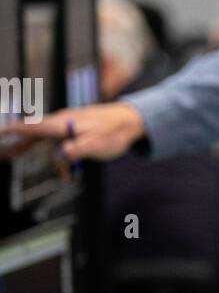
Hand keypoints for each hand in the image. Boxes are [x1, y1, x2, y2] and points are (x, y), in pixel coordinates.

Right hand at [0, 103, 144, 161]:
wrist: (130, 121)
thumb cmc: (114, 132)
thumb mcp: (97, 145)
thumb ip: (76, 150)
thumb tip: (59, 156)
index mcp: (62, 124)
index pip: (32, 127)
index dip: (13, 131)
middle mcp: (61, 122)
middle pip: (32, 133)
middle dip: (14, 142)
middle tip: (1, 154)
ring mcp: (67, 125)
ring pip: (44, 140)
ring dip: (31, 150)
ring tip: (10, 156)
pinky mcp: (73, 130)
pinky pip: (57, 143)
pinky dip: (54, 156)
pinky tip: (60, 172)